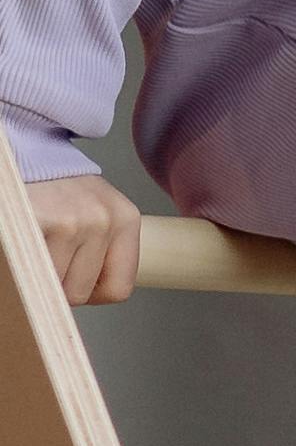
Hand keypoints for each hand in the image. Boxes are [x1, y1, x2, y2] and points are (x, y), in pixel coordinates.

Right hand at [29, 174, 143, 304]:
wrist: (26, 148)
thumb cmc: (54, 186)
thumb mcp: (93, 212)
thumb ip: (99, 251)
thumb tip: (86, 297)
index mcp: (124, 219)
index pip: (118, 289)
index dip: (89, 292)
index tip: (72, 276)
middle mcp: (104, 218)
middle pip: (80, 292)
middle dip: (57, 282)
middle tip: (46, 250)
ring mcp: (73, 220)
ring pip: (53, 285)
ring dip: (37, 270)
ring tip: (35, 239)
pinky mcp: (43, 220)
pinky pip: (31, 267)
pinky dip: (22, 260)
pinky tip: (23, 238)